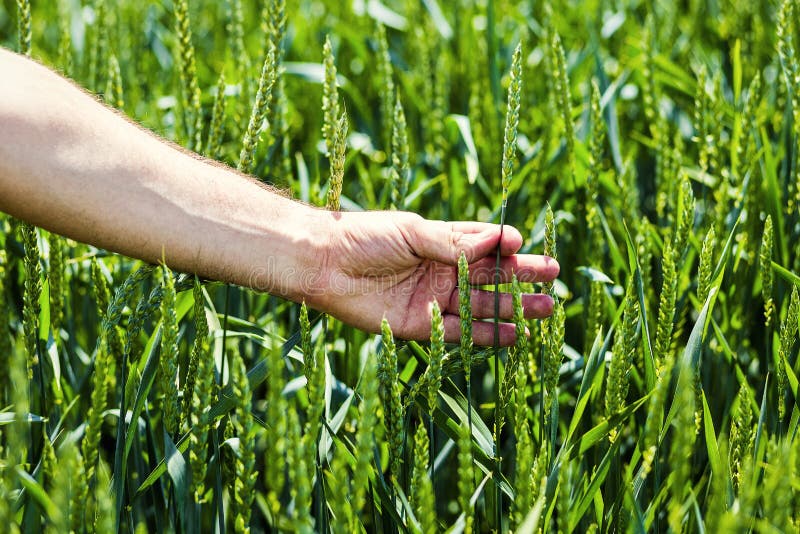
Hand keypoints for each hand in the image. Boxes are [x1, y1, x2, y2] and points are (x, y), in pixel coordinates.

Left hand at [312, 211, 559, 345]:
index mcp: (441, 242)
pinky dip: (487, 334)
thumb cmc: (364, 237)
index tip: (525, 245)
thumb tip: (501, 238)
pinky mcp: (420, 326)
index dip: (506, 246)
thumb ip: (454, 242)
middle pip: (490, 276)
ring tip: (546, 309)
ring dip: (513, 308)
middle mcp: (442, 271)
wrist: (323, 265)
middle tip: (554, 278)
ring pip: (482, 305)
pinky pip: (460, 332)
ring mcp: (434, 299)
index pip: (484, 245)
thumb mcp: (412, 231)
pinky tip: (515, 333)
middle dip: (522, 277)